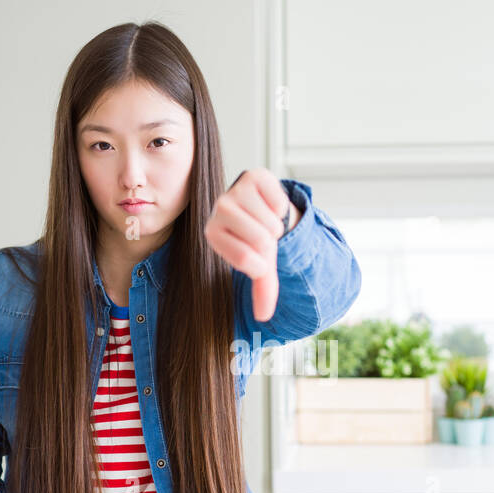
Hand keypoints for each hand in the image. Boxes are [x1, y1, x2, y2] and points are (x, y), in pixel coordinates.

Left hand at [206, 167, 292, 321]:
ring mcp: (236, 190)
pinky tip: (270, 205)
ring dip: (277, 226)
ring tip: (266, 221)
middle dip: (271, 244)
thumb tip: (264, 317)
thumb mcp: (257, 265)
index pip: (246, 260)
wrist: (261, 208)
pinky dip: (281, 208)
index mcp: (212, 233)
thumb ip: (261, 289)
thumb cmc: (254, 240)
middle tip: (264, 237)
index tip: (258, 259)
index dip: (261, 265)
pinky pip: (279, 202)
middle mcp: (219, 209)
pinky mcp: (255, 176)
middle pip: (262, 240)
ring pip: (272, 223)